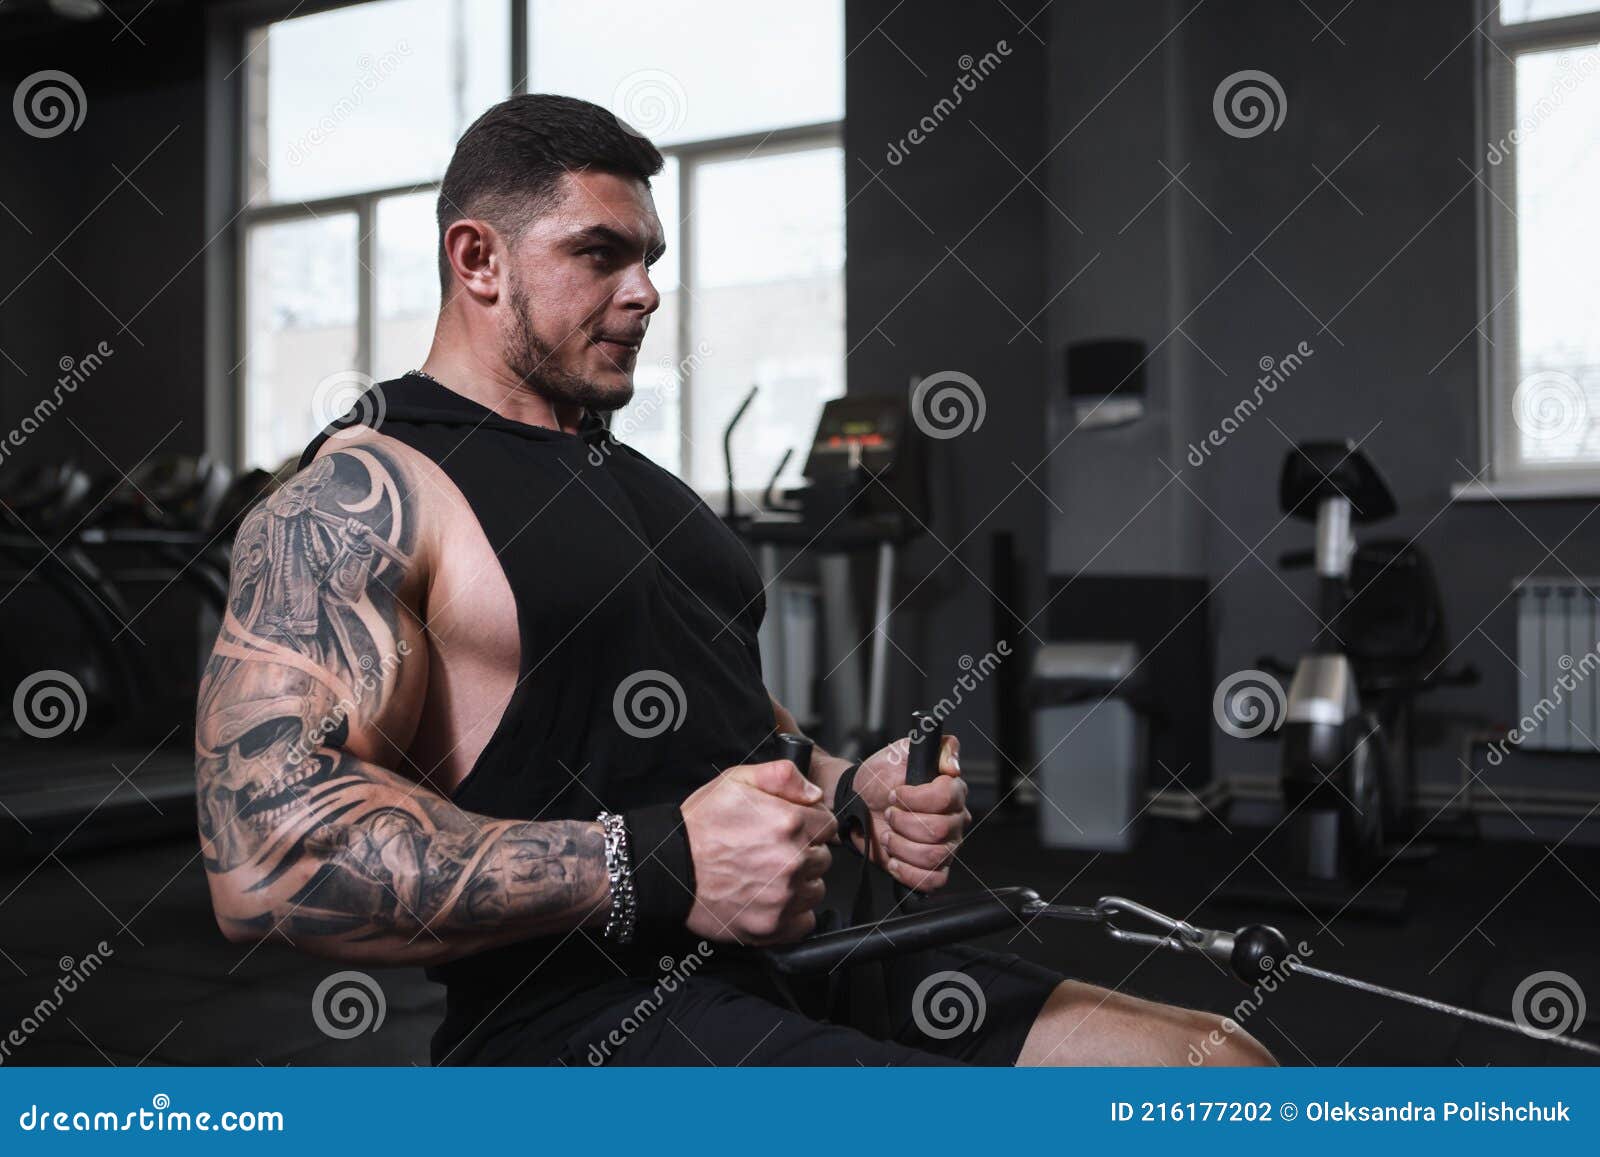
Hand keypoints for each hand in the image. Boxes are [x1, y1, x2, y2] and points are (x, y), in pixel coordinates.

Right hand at [681, 759, 836, 944]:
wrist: (668, 868)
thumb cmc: (699, 826)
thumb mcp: (736, 780)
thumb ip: (782, 776)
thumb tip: (814, 792)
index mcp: (789, 823)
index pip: (828, 824)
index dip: (810, 824)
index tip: (791, 828)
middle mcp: (792, 861)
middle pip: (823, 858)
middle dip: (804, 852)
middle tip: (772, 851)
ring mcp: (784, 898)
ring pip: (815, 889)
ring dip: (799, 883)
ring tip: (767, 875)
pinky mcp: (772, 926)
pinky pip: (804, 921)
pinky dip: (792, 913)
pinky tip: (768, 899)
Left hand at [852, 733, 967, 892]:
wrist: (857, 803)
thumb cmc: (879, 778)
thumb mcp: (901, 751)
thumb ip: (935, 748)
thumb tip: (954, 765)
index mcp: (952, 790)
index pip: (946, 798)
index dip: (916, 799)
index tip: (895, 794)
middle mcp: (955, 820)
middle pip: (938, 831)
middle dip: (903, 823)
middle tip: (888, 813)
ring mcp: (946, 846)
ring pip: (933, 857)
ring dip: (901, 846)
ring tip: (888, 836)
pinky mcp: (931, 868)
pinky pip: (933, 881)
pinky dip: (909, 873)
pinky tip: (894, 860)